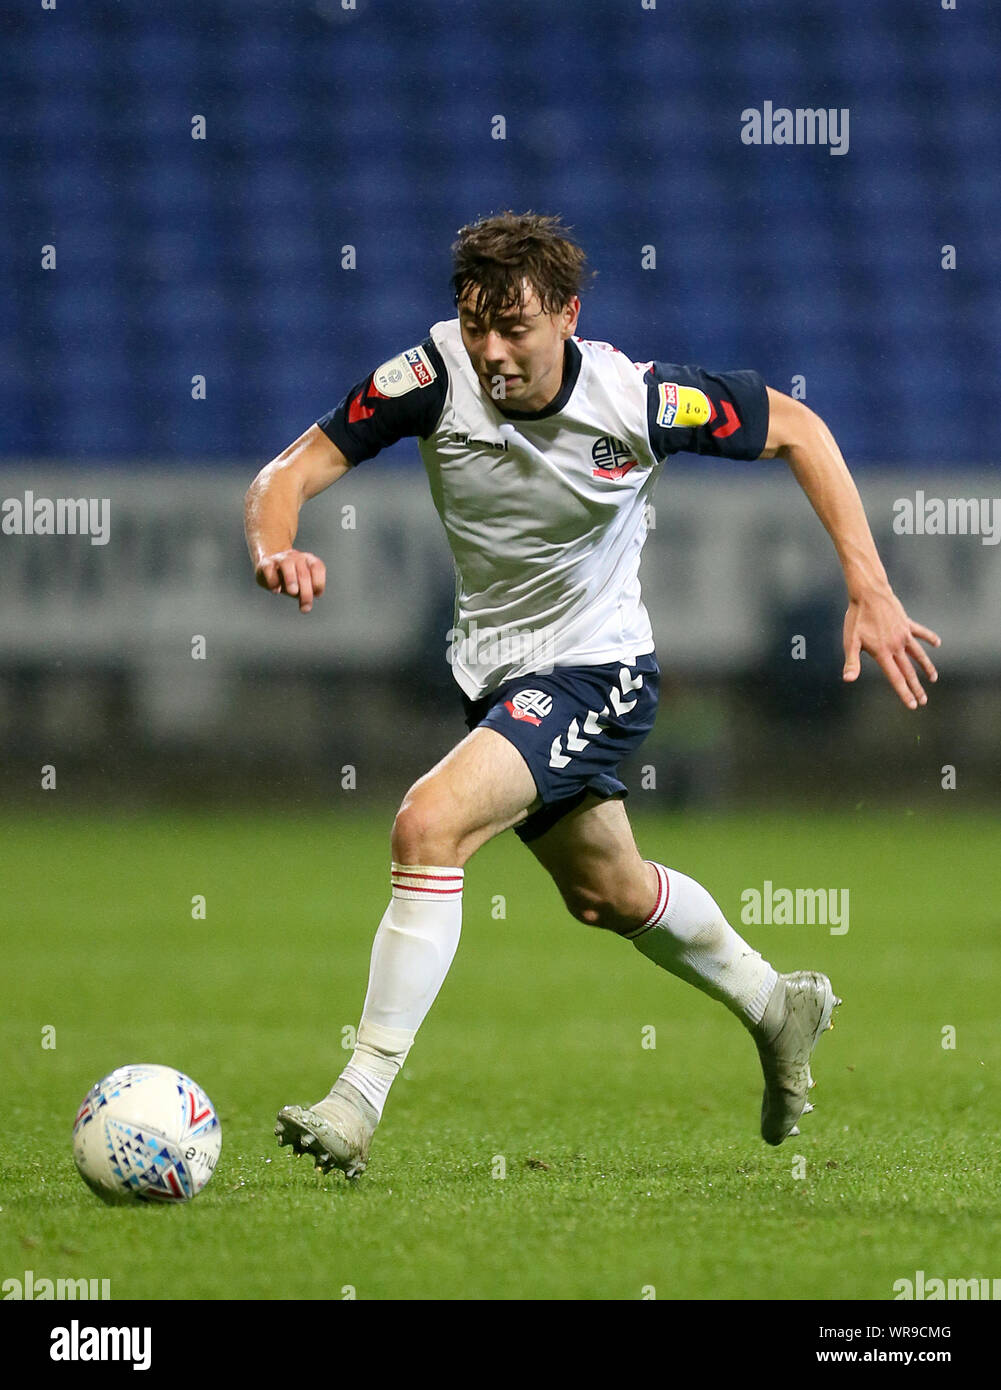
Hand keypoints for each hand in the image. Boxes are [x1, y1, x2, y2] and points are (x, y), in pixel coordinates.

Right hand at [254, 549, 325, 612]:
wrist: (269, 566)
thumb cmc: (289, 578)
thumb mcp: (300, 586)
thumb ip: (305, 595)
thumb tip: (306, 607)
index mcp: (308, 560)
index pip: (317, 567)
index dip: (319, 582)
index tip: (316, 595)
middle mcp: (296, 557)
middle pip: (303, 572)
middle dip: (306, 590)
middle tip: (305, 605)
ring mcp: (280, 558)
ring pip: (287, 564)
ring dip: (291, 579)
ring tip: (293, 592)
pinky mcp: (266, 563)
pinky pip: (269, 569)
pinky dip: (273, 580)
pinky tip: (276, 591)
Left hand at [842, 588, 940, 708]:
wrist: (869, 593)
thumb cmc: (856, 618)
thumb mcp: (850, 641)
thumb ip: (852, 662)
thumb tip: (848, 679)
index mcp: (883, 653)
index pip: (896, 678)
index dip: (904, 692)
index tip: (912, 704)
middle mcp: (896, 646)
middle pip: (909, 671)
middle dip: (916, 688)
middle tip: (923, 701)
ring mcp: (904, 634)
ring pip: (918, 655)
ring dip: (926, 667)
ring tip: (933, 679)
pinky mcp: (907, 624)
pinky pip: (921, 632)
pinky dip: (929, 638)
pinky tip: (937, 643)